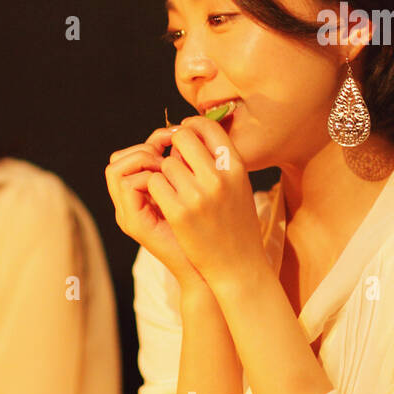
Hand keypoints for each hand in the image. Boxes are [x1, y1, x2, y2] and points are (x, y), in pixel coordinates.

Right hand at [106, 127, 202, 287]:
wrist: (218, 269)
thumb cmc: (214, 232)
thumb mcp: (197, 194)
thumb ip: (184, 169)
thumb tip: (182, 135)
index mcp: (141, 197)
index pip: (126, 156)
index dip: (147, 143)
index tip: (173, 144)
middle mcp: (128, 205)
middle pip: (116, 159)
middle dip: (143, 148)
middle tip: (170, 153)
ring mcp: (128, 214)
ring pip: (115, 168)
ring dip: (142, 159)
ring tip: (168, 166)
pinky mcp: (134, 224)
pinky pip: (128, 185)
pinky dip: (146, 175)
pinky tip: (171, 181)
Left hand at [143, 116, 269, 290]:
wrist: (238, 266)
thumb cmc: (237, 225)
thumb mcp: (239, 187)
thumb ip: (220, 162)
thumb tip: (192, 134)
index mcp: (236, 167)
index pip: (209, 127)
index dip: (191, 126)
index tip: (183, 135)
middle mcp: (219, 177)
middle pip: (182, 137)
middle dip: (172, 147)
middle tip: (171, 160)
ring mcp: (198, 195)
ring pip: (165, 163)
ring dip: (164, 174)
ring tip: (174, 191)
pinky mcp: (179, 213)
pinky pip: (155, 183)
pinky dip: (155, 190)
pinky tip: (164, 202)